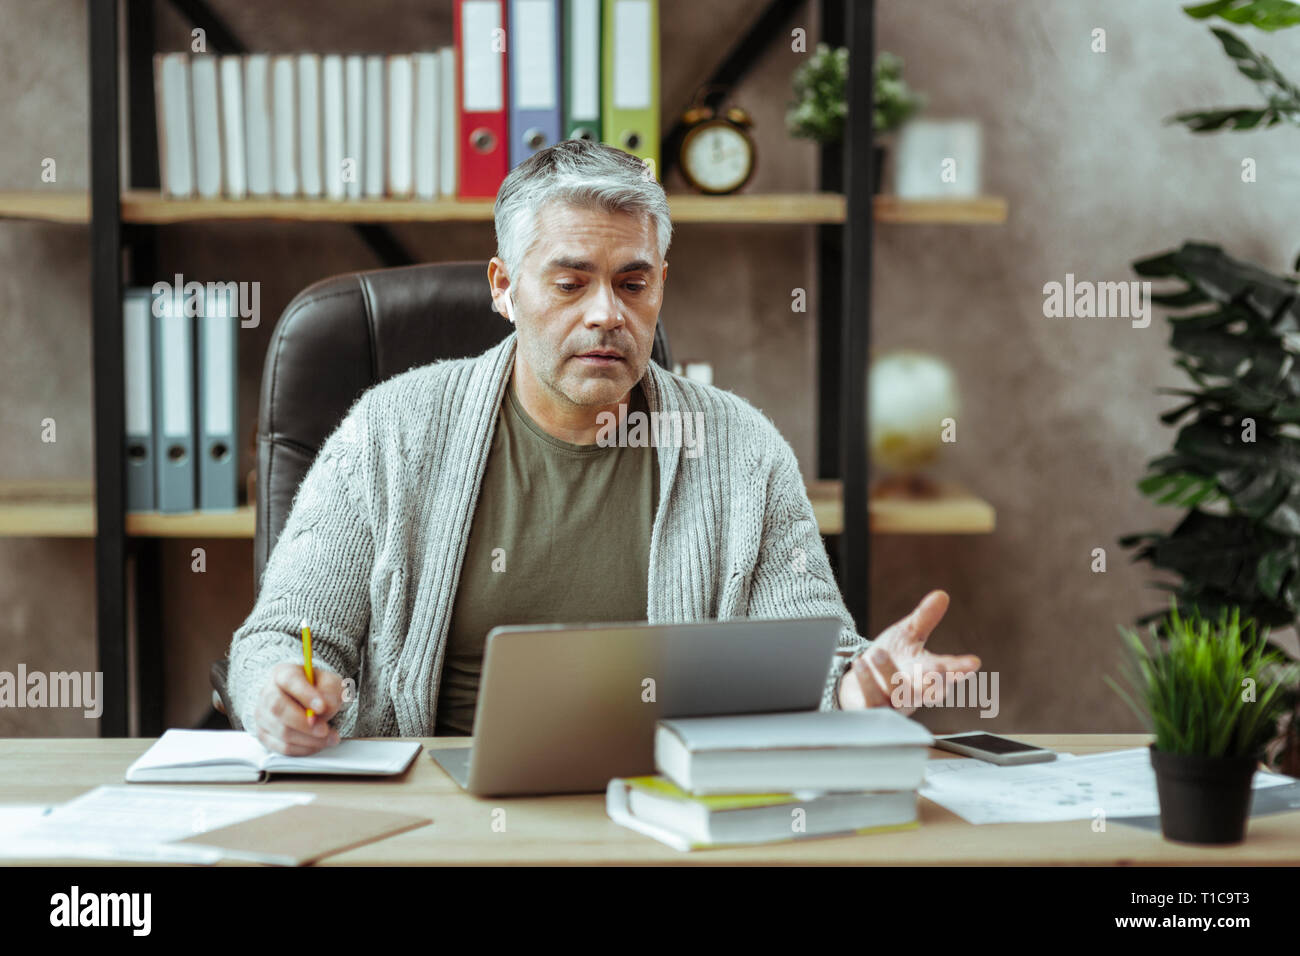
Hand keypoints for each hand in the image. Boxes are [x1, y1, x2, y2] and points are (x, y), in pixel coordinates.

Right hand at [254, 662, 344, 754]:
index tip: (322, 707)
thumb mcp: (330, 683)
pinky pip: (282, 747)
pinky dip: (303, 749)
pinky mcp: (263, 735)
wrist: (305, 702)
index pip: (290, 680)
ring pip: (281, 731)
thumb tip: (325, 708)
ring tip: (329, 738)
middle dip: (305, 723)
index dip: (306, 694)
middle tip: (325, 730)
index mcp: (283, 673)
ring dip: (309, 739)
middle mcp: (267, 692)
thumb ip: (331, 691)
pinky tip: (317, 744)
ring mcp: (262, 715)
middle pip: (278, 708)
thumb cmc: (318, 690)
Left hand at [838, 590, 980, 712]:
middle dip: (938, 681)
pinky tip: (860, 663)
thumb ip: (924, 619)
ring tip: (878, 652)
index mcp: (927, 674)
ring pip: (898, 694)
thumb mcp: (907, 636)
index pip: (948, 672)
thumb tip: (942, 594)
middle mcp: (915, 693)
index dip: (960, 668)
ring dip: (889, 673)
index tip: (973, 663)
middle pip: (931, 692)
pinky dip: (866, 682)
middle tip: (942, 669)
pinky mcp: (871, 709)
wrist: (858, 684)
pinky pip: (871, 700)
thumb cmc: (890, 660)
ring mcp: (894, 704)